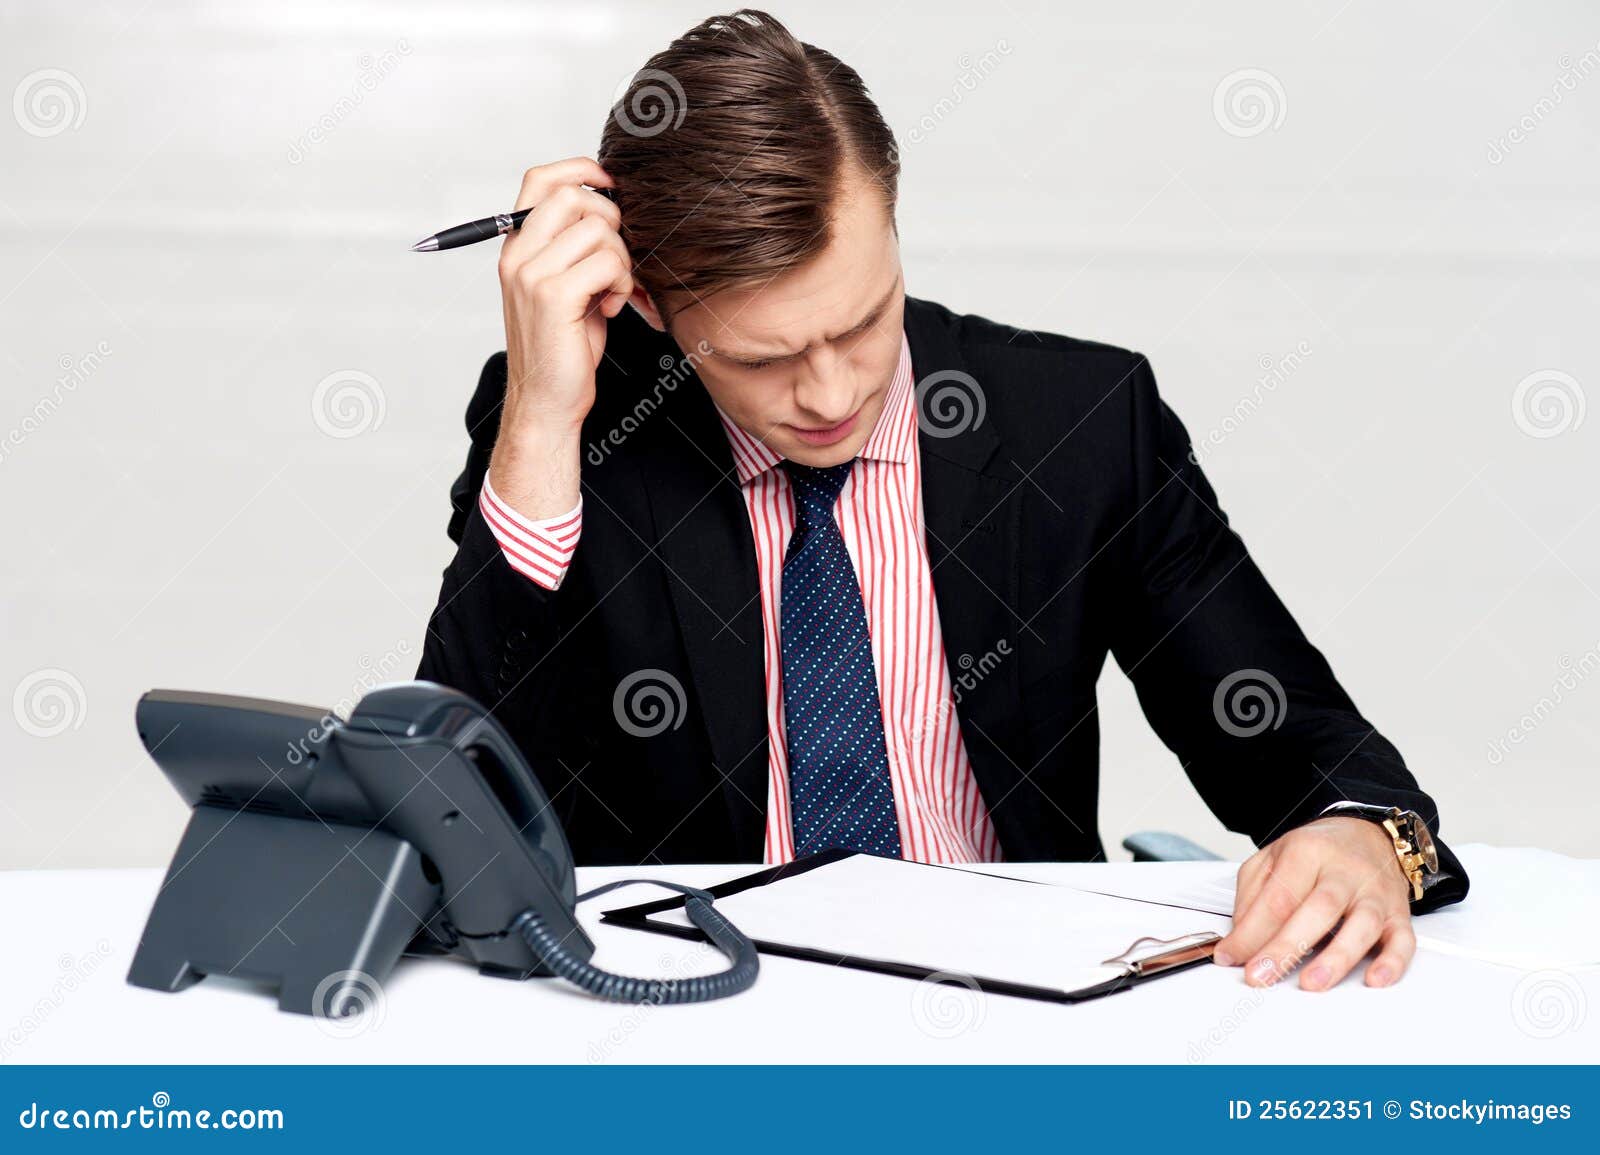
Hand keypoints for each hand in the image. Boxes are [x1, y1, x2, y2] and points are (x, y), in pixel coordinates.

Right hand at [490, 157, 632, 518]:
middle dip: (612, 221)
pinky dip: (623, 283)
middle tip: (617, 259)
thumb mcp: (566, 286)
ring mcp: (531, 274)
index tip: (611, 186)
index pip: (540, 178)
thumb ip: (576, 247)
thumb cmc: (563, 347)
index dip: (582, 170)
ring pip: (598, 230)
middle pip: (575, 195)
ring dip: (622, 260)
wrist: (547, 401)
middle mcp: (517, 255)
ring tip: (614, 291)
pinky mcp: (553, 296)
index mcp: (517, 247)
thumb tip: (615, 209)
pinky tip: (612, 307)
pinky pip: (607, 263)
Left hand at [1212, 816, 1413, 991]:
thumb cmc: (1318, 852)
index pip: (1277, 897)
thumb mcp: (1273, 858)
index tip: (1231, 957)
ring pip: (1361, 924)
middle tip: (1261, 975)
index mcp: (1307, 851)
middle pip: (1318, 909)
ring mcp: (1375, 892)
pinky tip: (1376, 979)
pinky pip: (1402, 939)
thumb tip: (1240, 938)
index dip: (1251, 932)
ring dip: (1336, 958)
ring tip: (1312, 983)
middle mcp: (1345, 871)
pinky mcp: (1399, 913)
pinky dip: (1392, 961)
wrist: (1367, 834)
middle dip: (1287, 947)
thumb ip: (1253, 895)